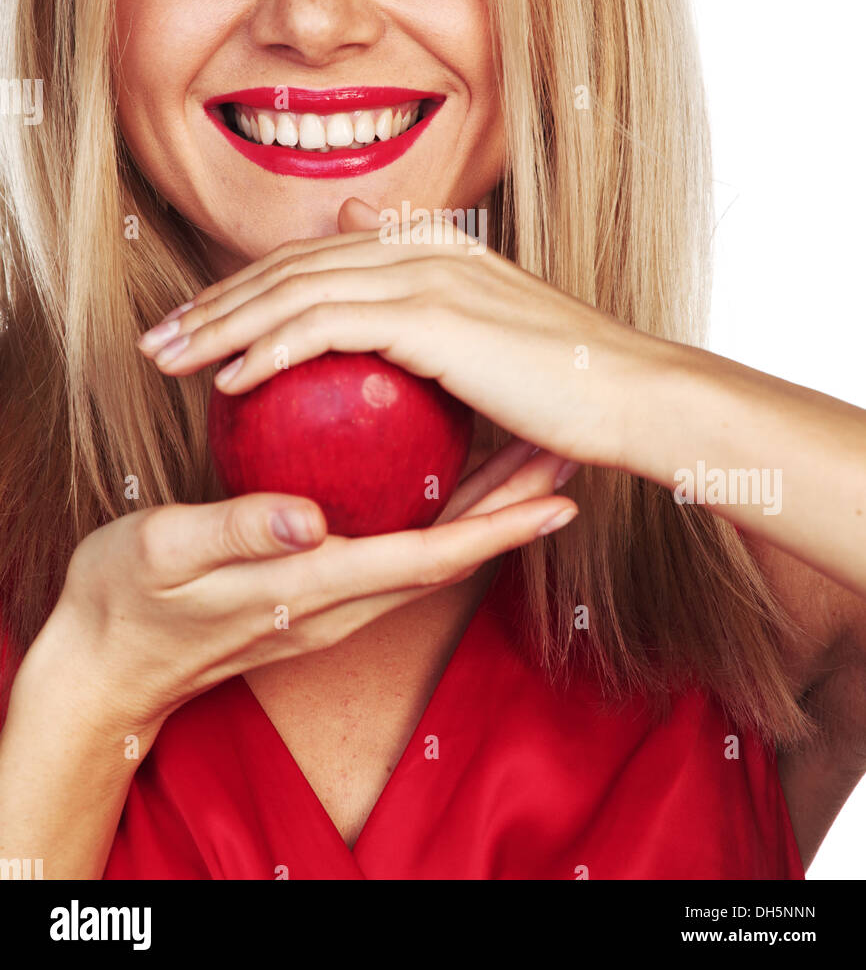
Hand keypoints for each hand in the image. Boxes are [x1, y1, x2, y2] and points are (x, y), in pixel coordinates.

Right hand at [46, 440, 576, 737]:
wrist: (109, 659)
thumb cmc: (127, 600)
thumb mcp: (163, 556)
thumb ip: (235, 534)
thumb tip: (310, 518)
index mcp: (312, 587)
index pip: (426, 557)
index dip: (497, 528)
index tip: (558, 500)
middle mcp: (337, 597)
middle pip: (450, 553)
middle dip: (517, 511)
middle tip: (571, 453)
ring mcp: (331, 594)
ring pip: (430, 548)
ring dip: (489, 507)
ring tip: (535, 452)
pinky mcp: (317, 582)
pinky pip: (396, 544)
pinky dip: (438, 508)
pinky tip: (449, 467)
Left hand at [138, 198, 654, 469]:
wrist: (632, 396)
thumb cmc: (571, 398)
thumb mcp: (497, 369)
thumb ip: (437, 360)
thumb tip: (389, 385)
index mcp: (436, 252)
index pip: (320, 260)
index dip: (254, 287)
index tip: (207, 324)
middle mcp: (423, 248)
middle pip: (290, 265)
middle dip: (216, 300)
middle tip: (162, 338)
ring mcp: (424, 272)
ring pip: (292, 287)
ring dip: (221, 322)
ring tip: (169, 359)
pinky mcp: (427, 310)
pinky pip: (323, 324)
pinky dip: (269, 349)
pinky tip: (229, 381)